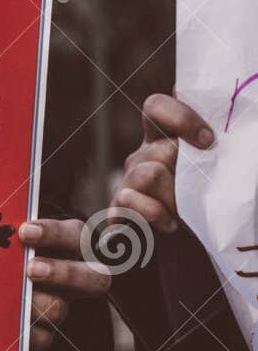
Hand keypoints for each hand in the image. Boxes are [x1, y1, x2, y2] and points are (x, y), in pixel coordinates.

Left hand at [18, 218, 111, 350]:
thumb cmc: (0, 251)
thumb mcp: (6, 239)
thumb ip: (6, 234)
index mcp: (67, 246)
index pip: (74, 235)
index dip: (54, 234)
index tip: (24, 232)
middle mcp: (72, 277)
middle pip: (95, 278)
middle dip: (64, 274)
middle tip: (32, 269)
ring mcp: (59, 305)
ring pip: (59, 309)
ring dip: (34, 304)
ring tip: (11, 298)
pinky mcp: (43, 332)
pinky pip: (40, 337)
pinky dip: (22, 331)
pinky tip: (7, 325)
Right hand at [110, 93, 213, 235]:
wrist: (202, 243)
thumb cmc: (215, 201)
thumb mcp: (220, 168)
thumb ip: (220, 145)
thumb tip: (231, 125)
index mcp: (166, 136)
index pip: (155, 107)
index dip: (178, 117)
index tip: (208, 140)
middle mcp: (144, 153)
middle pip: (159, 149)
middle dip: (184, 173)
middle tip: (198, 190)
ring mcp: (129, 180)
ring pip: (148, 175)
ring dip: (172, 196)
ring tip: (185, 212)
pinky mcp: (119, 207)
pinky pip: (129, 200)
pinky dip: (154, 213)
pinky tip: (170, 224)